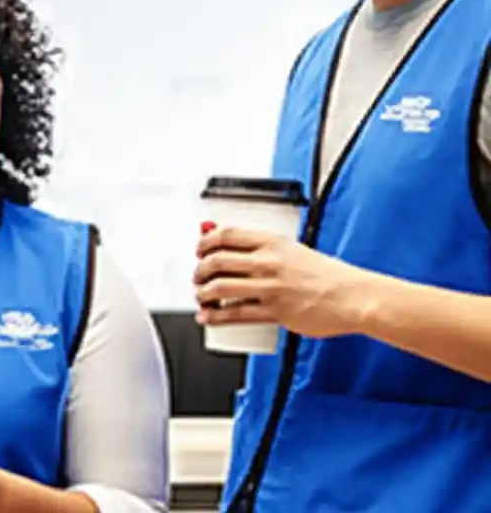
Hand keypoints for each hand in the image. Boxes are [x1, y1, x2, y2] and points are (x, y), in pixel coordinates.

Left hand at [194, 224, 372, 338]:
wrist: (353, 297)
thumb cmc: (329, 275)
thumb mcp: (295, 251)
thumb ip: (266, 250)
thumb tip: (237, 250)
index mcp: (273, 243)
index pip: (227, 235)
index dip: (206, 242)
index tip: (200, 249)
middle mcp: (267, 262)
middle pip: (217, 260)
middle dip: (200, 269)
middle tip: (198, 276)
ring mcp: (269, 287)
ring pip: (220, 287)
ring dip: (203, 293)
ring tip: (201, 296)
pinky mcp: (274, 311)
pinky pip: (235, 314)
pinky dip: (215, 316)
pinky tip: (208, 317)